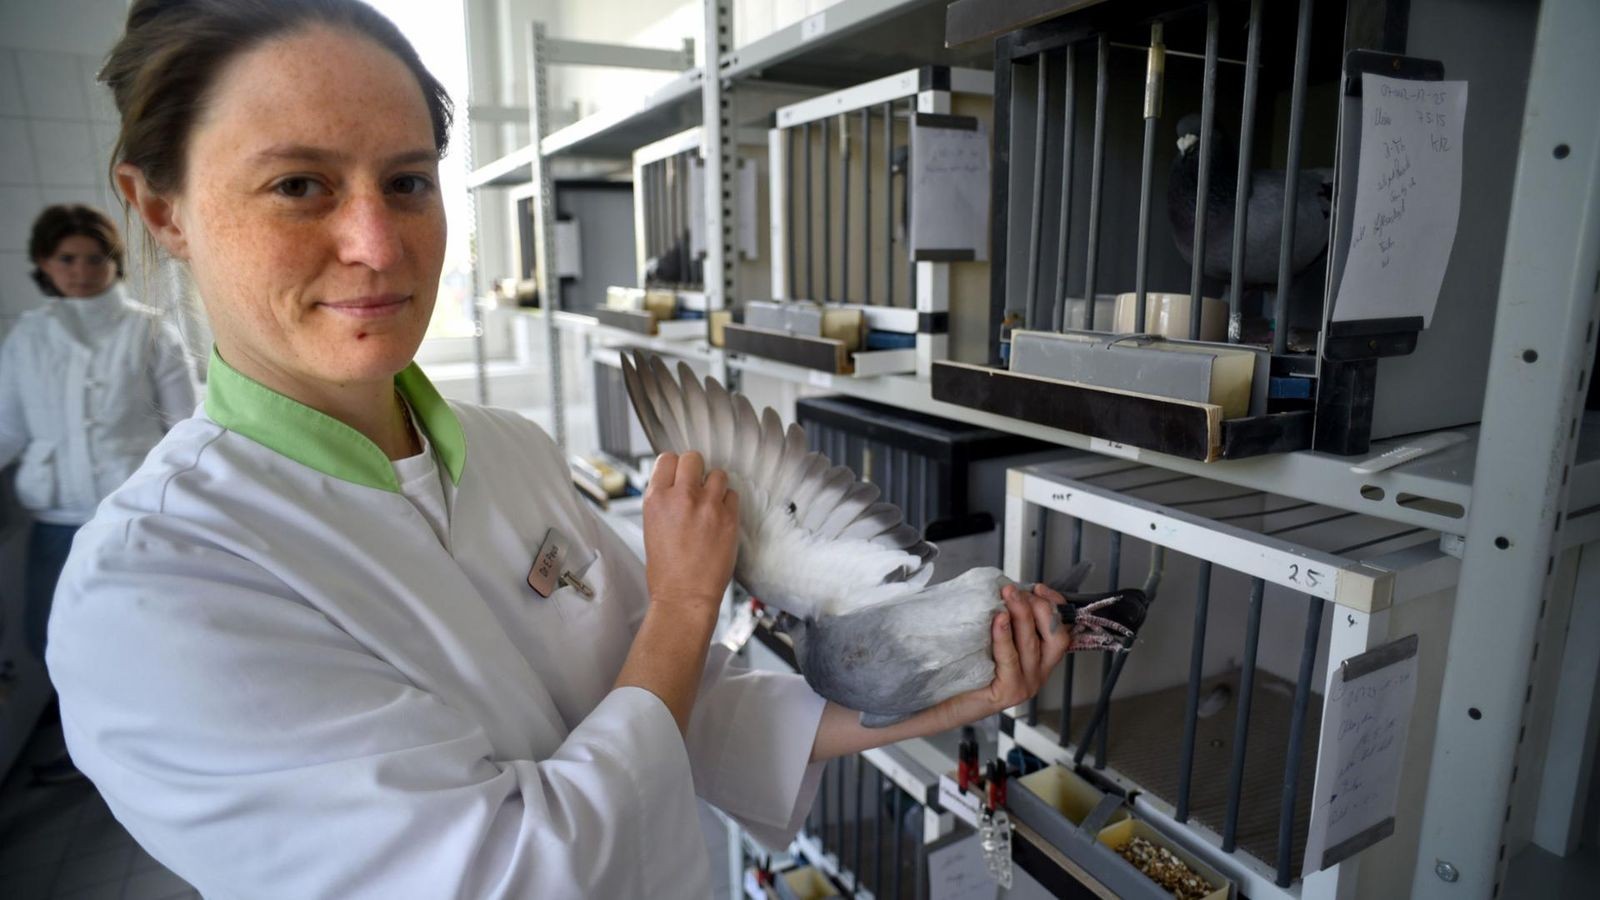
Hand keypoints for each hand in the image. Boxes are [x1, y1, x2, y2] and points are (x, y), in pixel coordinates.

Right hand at [642, 451, 738, 617]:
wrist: (685, 596)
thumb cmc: (666, 571)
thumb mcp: (651, 527)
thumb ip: (664, 501)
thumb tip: (675, 486)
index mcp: (656, 499)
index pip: (667, 459)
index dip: (674, 467)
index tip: (679, 475)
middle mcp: (682, 497)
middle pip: (693, 457)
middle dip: (695, 470)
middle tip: (696, 486)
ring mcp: (708, 506)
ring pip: (718, 473)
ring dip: (715, 485)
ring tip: (710, 504)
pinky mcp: (729, 517)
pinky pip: (733, 494)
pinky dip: (728, 503)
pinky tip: (721, 517)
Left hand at [933, 584, 1072, 729]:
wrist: (943, 701)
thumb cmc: (967, 668)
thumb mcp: (991, 637)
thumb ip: (1006, 619)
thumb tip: (1007, 589)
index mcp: (1039, 658)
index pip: (1060, 629)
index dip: (1054, 606)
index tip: (1037, 588)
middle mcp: (1038, 672)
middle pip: (1054, 635)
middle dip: (1037, 607)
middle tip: (1012, 591)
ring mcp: (1026, 684)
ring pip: (1031, 644)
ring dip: (1020, 615)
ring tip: (1006, 597)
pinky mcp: (1010, 692)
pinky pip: (1011, 659)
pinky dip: (1005, 637)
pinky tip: (999, 620)